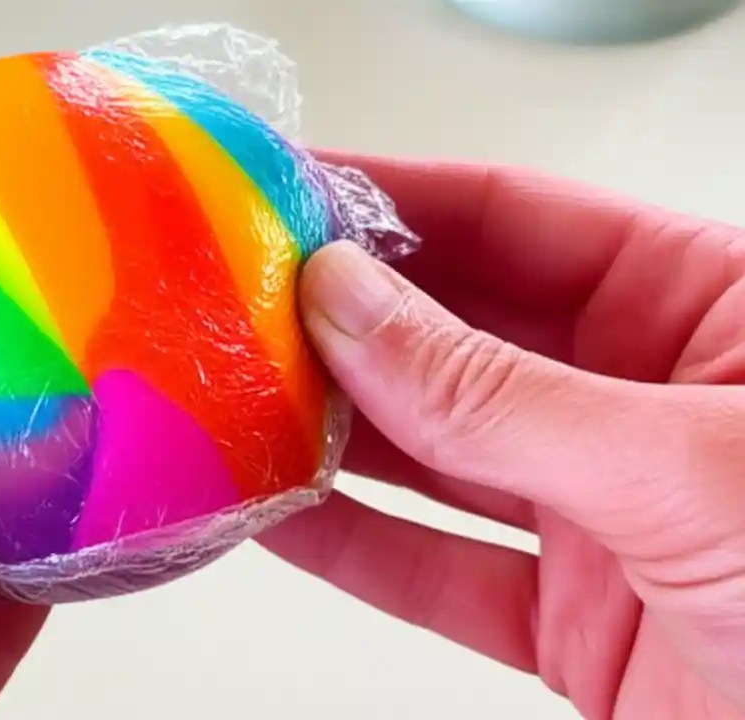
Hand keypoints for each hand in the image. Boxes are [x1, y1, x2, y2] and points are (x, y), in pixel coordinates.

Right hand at [261, 155, 744, 718]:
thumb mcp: (688, 470)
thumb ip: (500, 393)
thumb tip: (353, 306)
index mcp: (714, 315)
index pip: (519, 219)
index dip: (396, 198)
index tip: (287, 192)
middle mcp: (647, 405)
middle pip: (457, 333)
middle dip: (341, 318)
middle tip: (230, 299)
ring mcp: (603, 514)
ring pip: (434, 453)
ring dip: (329, 429)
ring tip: (229, 396)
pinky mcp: (572, 621)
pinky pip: (437, 569)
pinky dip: (353, 546)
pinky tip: (277, 510)